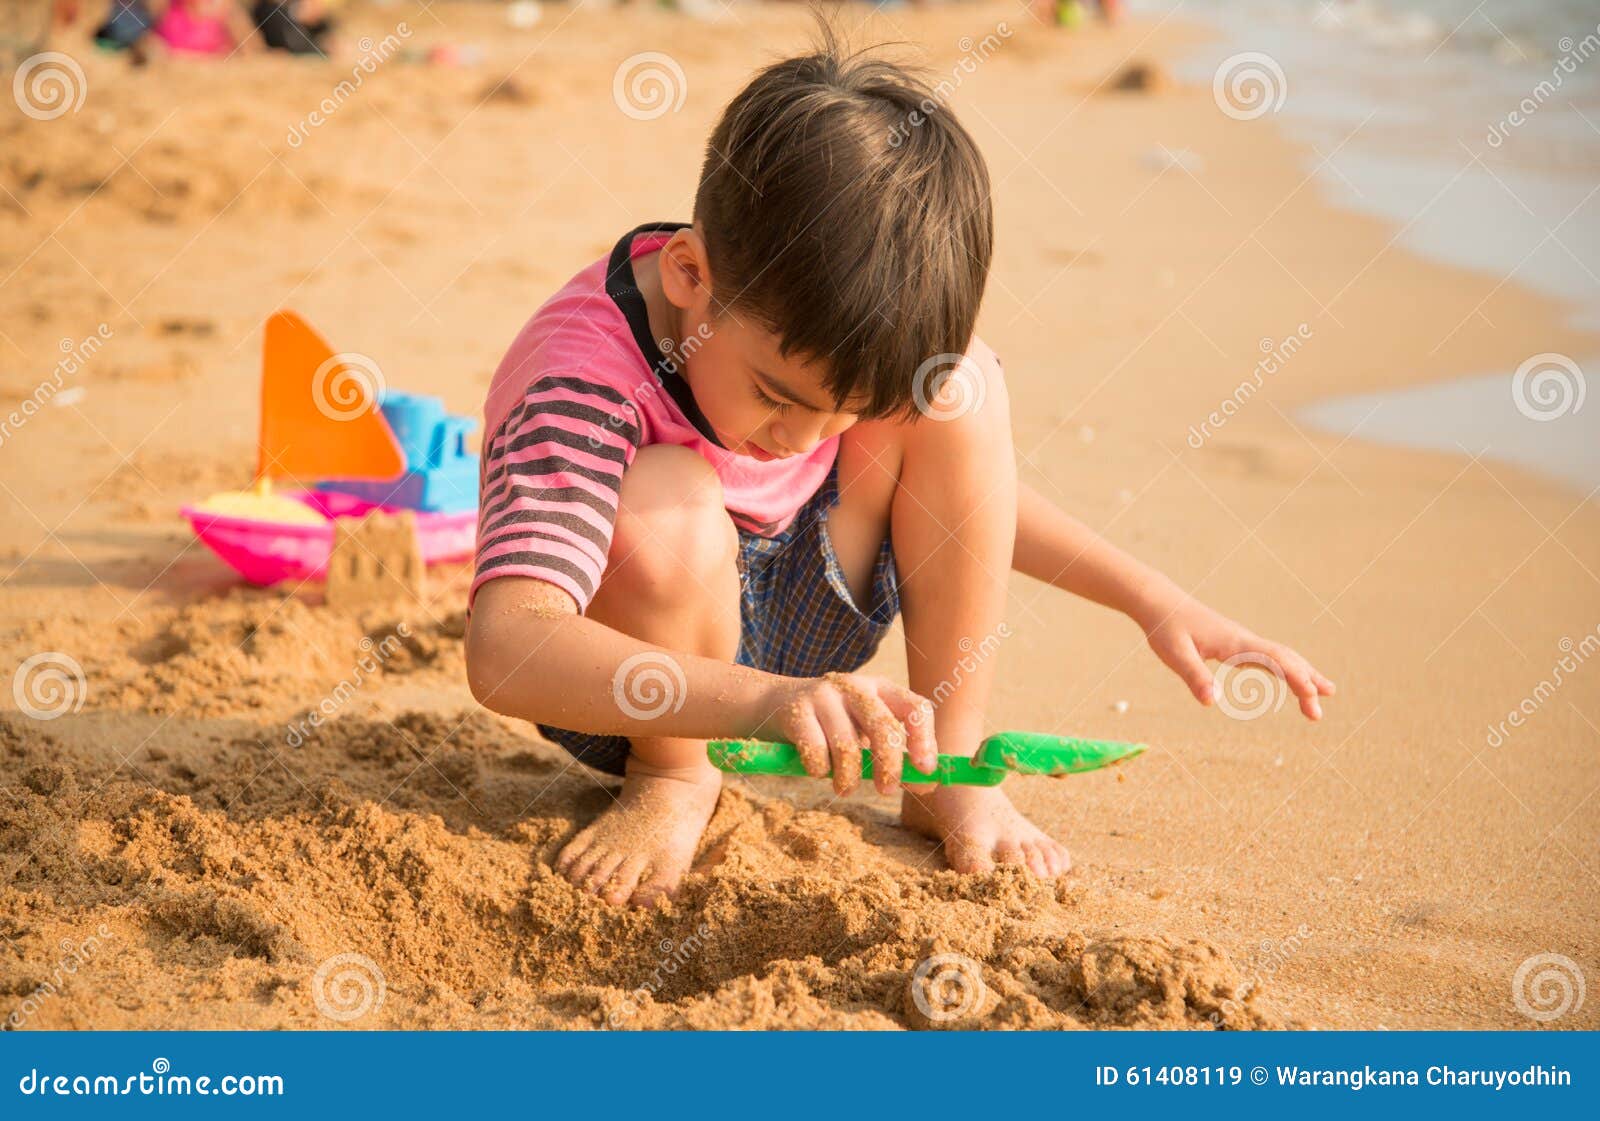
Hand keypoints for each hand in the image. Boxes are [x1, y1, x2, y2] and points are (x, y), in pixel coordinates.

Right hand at [756, 673, 936, 795]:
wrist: (774, 704)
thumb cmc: (831, 726)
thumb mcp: (864, 732)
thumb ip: (894, 755)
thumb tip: (926, 784)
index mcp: (881, 688)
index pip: (916, 707)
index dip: (925, 739)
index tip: (925, 770)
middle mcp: (856, 686)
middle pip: (884, 727)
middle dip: (889, 766)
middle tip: (885, 791)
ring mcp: (824, 695)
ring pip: (848, 746)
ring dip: (848, 778)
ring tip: (844, 788)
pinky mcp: (797, 711)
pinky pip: (816, 752)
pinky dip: (819, 770)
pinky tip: (817, 769)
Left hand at [1135, 592, 1334, 719]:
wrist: (1160, 602)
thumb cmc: (1166, 628)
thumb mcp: (1175, 655)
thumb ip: (1195, 677)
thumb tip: (1211, 702)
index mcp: (1234, 643)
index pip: (1274, 659)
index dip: (1295, 677)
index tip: (1312, 696)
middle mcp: (1245, 640)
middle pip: (1286, 660)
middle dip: (1306, 684)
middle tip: (1318, 714)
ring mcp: (1243, 641)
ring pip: (1283, 657)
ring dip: (1304, 675)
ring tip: (1326, 693)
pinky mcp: (1236, 643)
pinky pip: (1270, 657)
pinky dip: (1288, 668)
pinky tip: (1292, 679)